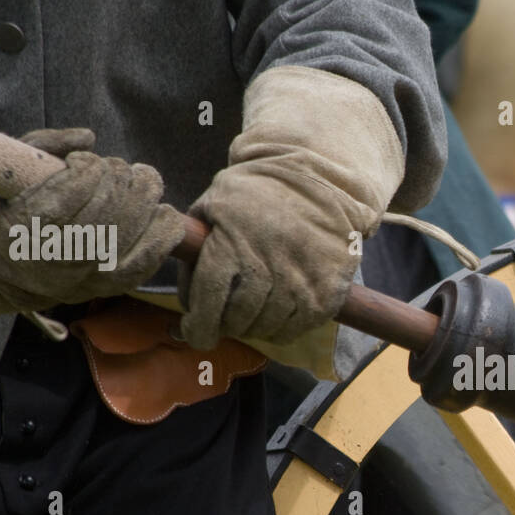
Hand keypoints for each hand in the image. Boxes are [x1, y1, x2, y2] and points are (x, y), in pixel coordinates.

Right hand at [0, 128, 185, 310]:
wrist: (3, 266)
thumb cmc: (7, 206)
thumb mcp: (7, 169)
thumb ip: (44, 145)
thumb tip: (88, 137)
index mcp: (19, 232)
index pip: (66, 199)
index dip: (86, 171)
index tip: (87, 161)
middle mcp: (51, 263)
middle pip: (102, 218)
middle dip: (119, 182)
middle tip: (121, 168)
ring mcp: (81, 280)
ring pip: (126, 241)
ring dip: (145, 203)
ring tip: (145, 181)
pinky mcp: (106, 288)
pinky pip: (143, 266)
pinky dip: (162, 237)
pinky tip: (164, 214)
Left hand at [178, 66, 404, 350]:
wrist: (318, 181)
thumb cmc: (256, 196)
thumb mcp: (214, 206)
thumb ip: (195, 251)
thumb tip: (187, 304)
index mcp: (234, 240)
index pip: (210, 299)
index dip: (199, 326)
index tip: (195, 333)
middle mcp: (270, 262)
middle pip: (239, 317)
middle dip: (226, 325)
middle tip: (224, 320)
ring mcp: (302, 280)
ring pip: (267, 326)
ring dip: (252, 327)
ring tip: (249, 314)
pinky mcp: (327, 292)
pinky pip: (295, 328)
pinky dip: (279, 329)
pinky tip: (274, 314)